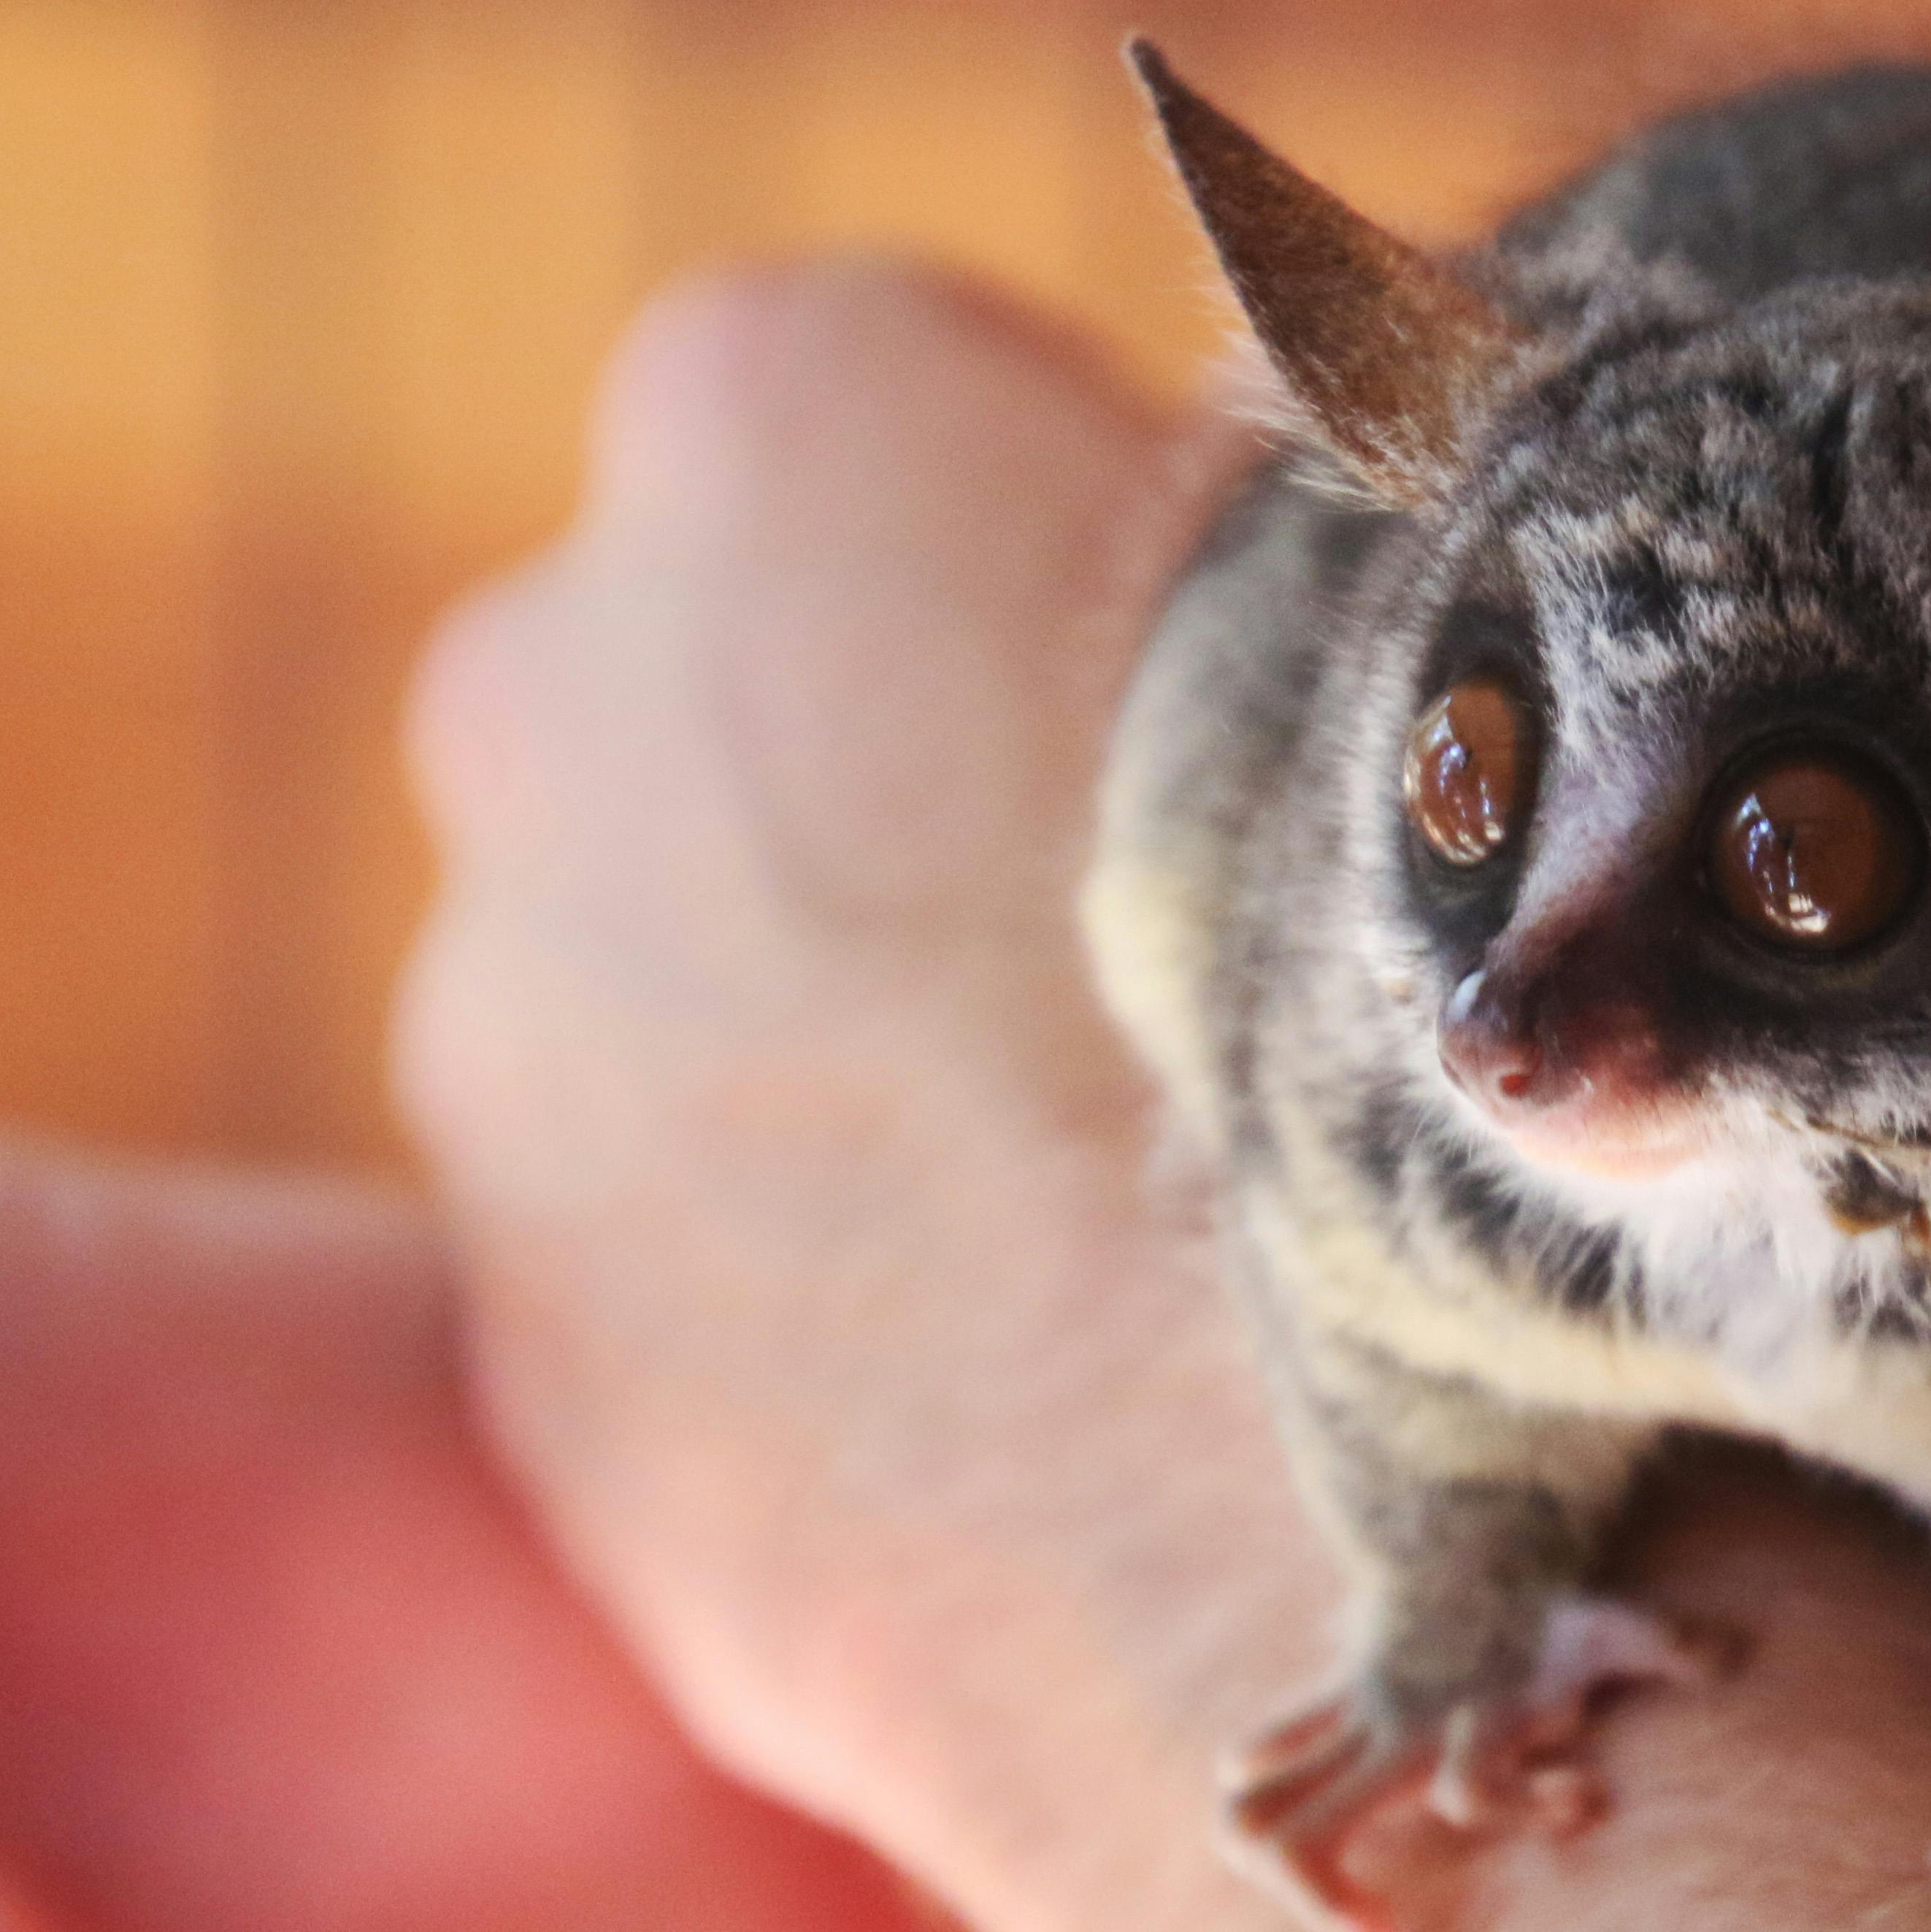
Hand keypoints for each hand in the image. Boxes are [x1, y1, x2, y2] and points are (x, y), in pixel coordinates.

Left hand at [401, 261, 1334, 1915]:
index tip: (1184, 739)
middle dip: (863, 830)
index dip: (1052, 585)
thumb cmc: (1429, 1024)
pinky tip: (1019, 1401)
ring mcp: (501, 1056)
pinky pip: (674, 1310)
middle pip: (713, 728)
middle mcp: (546, 703)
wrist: (1340, 1500)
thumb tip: (1184, 588)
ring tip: (1088, 1229)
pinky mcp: (528, 1370)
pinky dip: (815, 1344)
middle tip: (1118, 991)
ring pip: (663, 1028)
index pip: (887, 437)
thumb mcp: (1385, 637)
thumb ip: (1195, 560)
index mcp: (762, 431)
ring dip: (823, 1100)